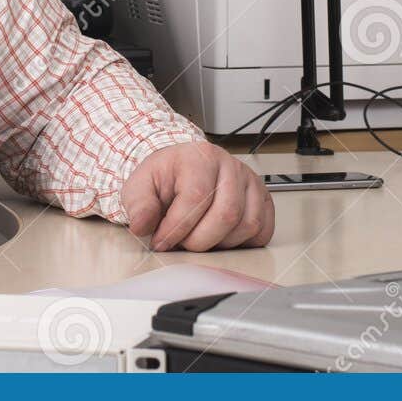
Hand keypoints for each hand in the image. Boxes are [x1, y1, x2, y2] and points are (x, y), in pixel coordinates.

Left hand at [121, 141, 273, 250]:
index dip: (177, 227)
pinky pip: (262, 231)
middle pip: (226, 214)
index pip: (196, 197)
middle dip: (199, 240)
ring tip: (198, 238)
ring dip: (220, 244)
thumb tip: (141, 226)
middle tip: (181, 244)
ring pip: (247, 225)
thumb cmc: (165, 178)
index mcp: (200, 156)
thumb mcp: (140, 186)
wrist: (181, 172)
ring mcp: (250, 182)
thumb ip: (138, 205)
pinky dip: (242, 243)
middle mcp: (230, 166)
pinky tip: (220, 237)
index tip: (162, 241)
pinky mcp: (263, 199)